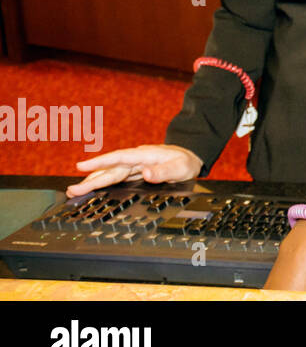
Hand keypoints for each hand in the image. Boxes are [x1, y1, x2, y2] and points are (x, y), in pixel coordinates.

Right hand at [68, 144, 202, 196]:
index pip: (118, 158)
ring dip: (94, 181)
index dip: (100, 162)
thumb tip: (146, 174)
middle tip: (72, 189)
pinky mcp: (136, 172)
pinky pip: (117, 177)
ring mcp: (135, 166)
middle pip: (110, 169)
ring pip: (111, 173)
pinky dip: (105, 183)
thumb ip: (164, 171)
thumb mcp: (181, 168)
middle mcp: (137, 160)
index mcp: (145, 156)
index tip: (81, 166)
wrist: (191, 159)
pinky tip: (94, 188)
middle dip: (90, 178)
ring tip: (75, 190)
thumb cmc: (186, 162)